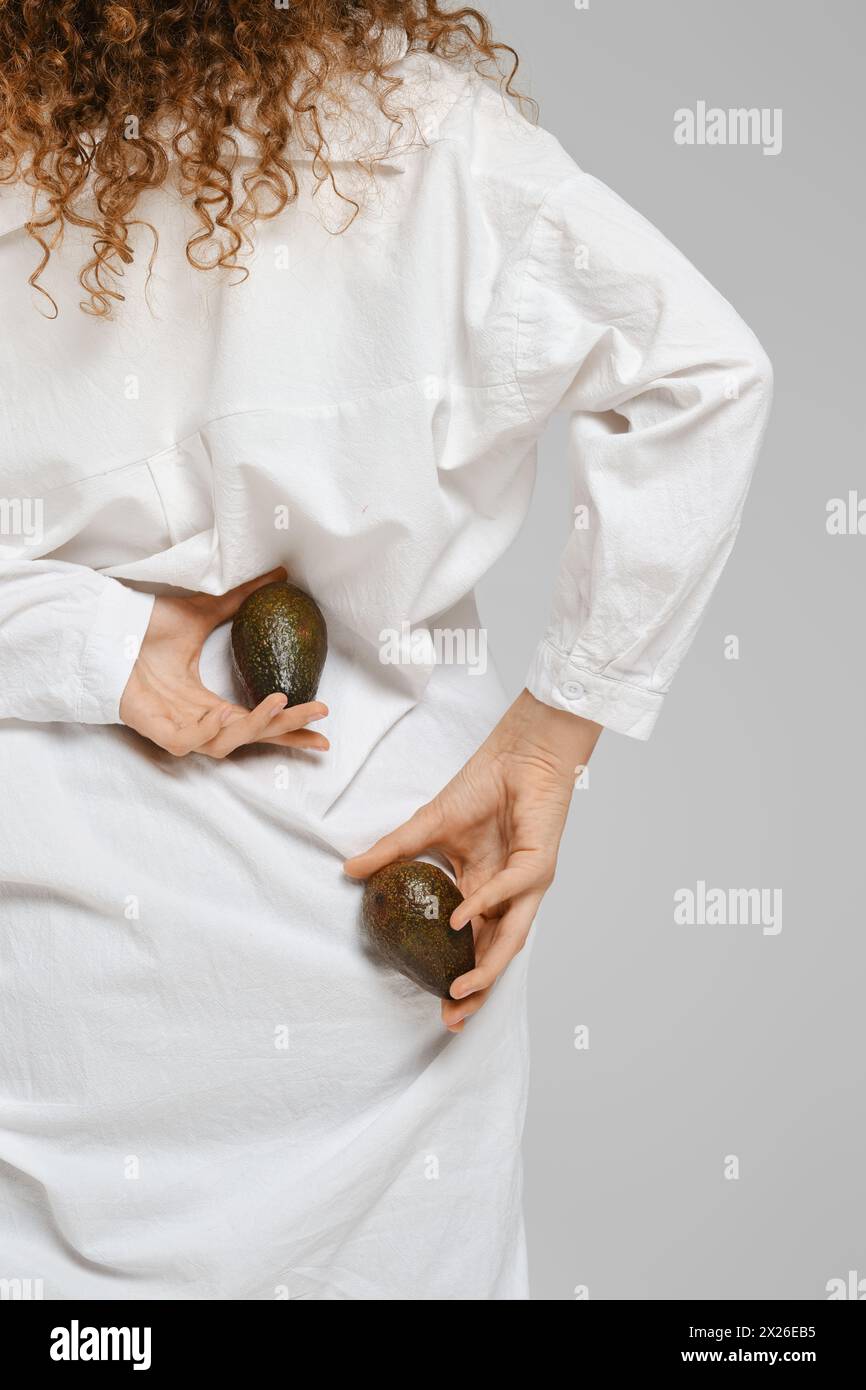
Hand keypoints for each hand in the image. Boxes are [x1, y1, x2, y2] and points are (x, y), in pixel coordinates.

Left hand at [119, 567, 329, 758]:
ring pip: (225, 744)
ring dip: (254, 727)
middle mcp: (198, 719)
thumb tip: (279, 574)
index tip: (324, 731)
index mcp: (210, 701)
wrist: (106, 627)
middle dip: (287, 728)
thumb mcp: (203, 611)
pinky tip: (224, 714)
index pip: (258, 722)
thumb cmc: (146, 628)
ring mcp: (177, 726)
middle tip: (317, 711)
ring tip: (277, 702)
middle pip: (252, 736)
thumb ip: (240, 598)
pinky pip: (188, 742)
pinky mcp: (155, 728)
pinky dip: (208, 732)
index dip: (290, 728)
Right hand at [344, 689, 600, 1030]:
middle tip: (450, 1017)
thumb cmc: (484, 784)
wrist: (519, 751)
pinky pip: (510, 890)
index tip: (438, 1008)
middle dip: (475, 991)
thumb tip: (350, 872)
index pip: (474, 947)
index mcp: (485, 891)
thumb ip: (392, 852)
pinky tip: (460, 922)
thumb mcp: (428, 826)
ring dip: (488, 967)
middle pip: (496, 955)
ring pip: (512, 937)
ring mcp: (526, 883)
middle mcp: (508, 895)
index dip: (459, 978)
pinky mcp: (539, 862)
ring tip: (460, 989)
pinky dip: (484, 907)